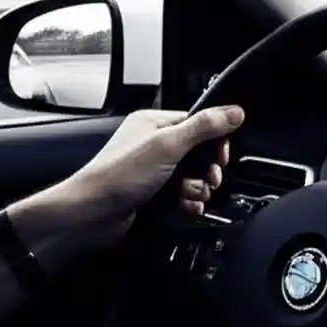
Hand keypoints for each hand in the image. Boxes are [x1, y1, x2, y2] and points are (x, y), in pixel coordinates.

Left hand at [7, 106, 244, 261]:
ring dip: (198, 188)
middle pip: (200, 152)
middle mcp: (154, 144)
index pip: (198, 123)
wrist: (92, 215)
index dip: (215, 140)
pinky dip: (189, 202)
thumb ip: (203, 127)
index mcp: (154, 123)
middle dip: (208, 169)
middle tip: (210, 179)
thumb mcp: (167, 145)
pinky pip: (183, 195)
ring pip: (193, 176)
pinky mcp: (154, 193)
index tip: (222, 156)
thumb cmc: (119, 175)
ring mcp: (153, 170)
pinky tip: (186, 206)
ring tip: (188, 194)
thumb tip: (235, 112)